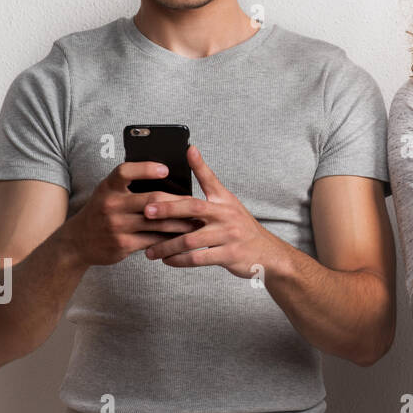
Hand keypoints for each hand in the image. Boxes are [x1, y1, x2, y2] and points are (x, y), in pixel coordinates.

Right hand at [57, 161, 196, 265]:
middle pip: (151, 199)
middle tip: (196, 203)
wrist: (77, 242)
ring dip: (180, 223)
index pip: (125, 172)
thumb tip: (169, 177)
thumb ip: (130, 185)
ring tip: (196, 221)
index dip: (146, 169)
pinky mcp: (122, 244)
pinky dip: (169, 238)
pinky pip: (152, 240)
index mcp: (108, 187)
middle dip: (178, 202)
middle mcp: (111, 205)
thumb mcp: (108, 193)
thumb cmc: (102, 211)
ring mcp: (116, 226)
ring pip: (157, 222)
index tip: (166, 169)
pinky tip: (181, 236)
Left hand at [141, 145, 286, 277]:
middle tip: (146, 212)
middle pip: (193, 209)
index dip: (199, 166)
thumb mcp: (228, 202)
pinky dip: (179, 260)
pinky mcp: (228, 255)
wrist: (266, 252)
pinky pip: (198, 258)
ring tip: (150, 251)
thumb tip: (190, 152)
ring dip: (167, 245)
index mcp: (225, 201)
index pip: (209, 180)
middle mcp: (226, 215)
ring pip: (190, 239)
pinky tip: (167, 260)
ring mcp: (228, 236)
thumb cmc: (241, 226)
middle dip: (168, 209)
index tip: (185, 154)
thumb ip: (208, 181)